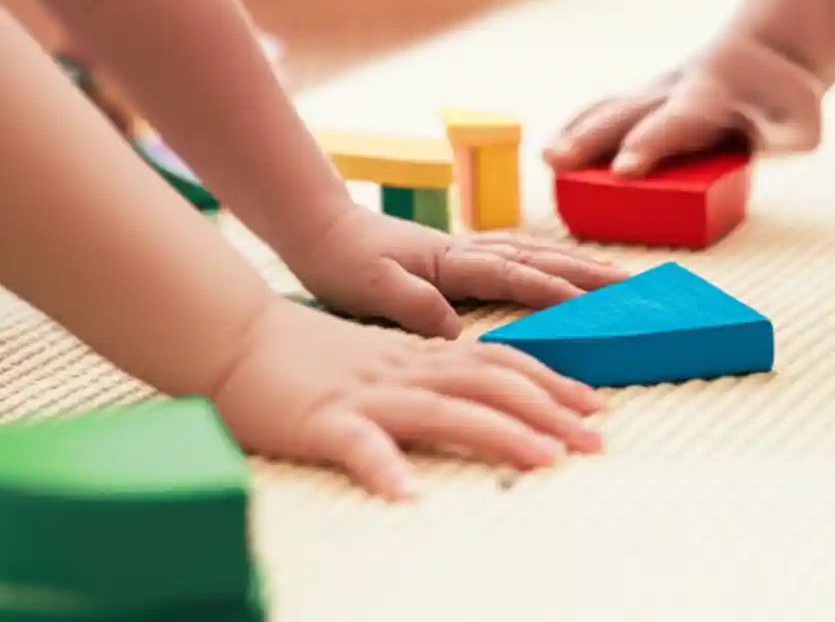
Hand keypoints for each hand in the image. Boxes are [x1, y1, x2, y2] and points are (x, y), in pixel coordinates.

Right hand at [213, 300, 604, 499]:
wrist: (235, 337)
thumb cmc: (309, 357)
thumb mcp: (383, 361)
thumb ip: (431, 374)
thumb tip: (479, 395)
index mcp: (421, 359)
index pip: (500, 365)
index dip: (552, 383)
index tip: (595, 408)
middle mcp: (406, 372)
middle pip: (491, 386)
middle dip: (550, 412)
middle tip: (597, 443)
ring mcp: (367, 395)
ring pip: (445, 411)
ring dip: (500, 435)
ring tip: (545, 462)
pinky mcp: (322, 421)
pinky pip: (358, 447)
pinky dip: (385, 470)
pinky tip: (409, 499)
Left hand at [284, 204, 628, 338]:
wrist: (320, 228)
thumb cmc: (341, 261)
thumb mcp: (368, 289)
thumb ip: (412, 305)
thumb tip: (454, 328)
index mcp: (451, 261)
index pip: (512, 276)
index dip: (552, 291)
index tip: (591, 304)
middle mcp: (468, 250)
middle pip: (539, 259)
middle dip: (588, 273)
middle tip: (634, 286)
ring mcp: (468, 249)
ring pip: (535, 254)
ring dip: (578, 264)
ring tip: (617, 277)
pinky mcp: (462, 256)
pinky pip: (520, 257)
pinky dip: (551, 261)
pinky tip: (564, 269)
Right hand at [543, 34, 823, 176]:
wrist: (765, 58)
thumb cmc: (783, 104)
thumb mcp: (801, 123)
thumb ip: (786, 137)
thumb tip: (765, 147)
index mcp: (710, 98)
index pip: (674, 123)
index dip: (648, 146)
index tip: (623, 169)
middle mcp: (673, 93)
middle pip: (626, 114)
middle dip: (591, 139)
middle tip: (559, 163)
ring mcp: (653, 95)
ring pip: (608, 109)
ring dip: (575, 133)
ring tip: (547, 160)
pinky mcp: (641, 104)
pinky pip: (602, 112)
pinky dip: (575, 128)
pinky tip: (551, 153)